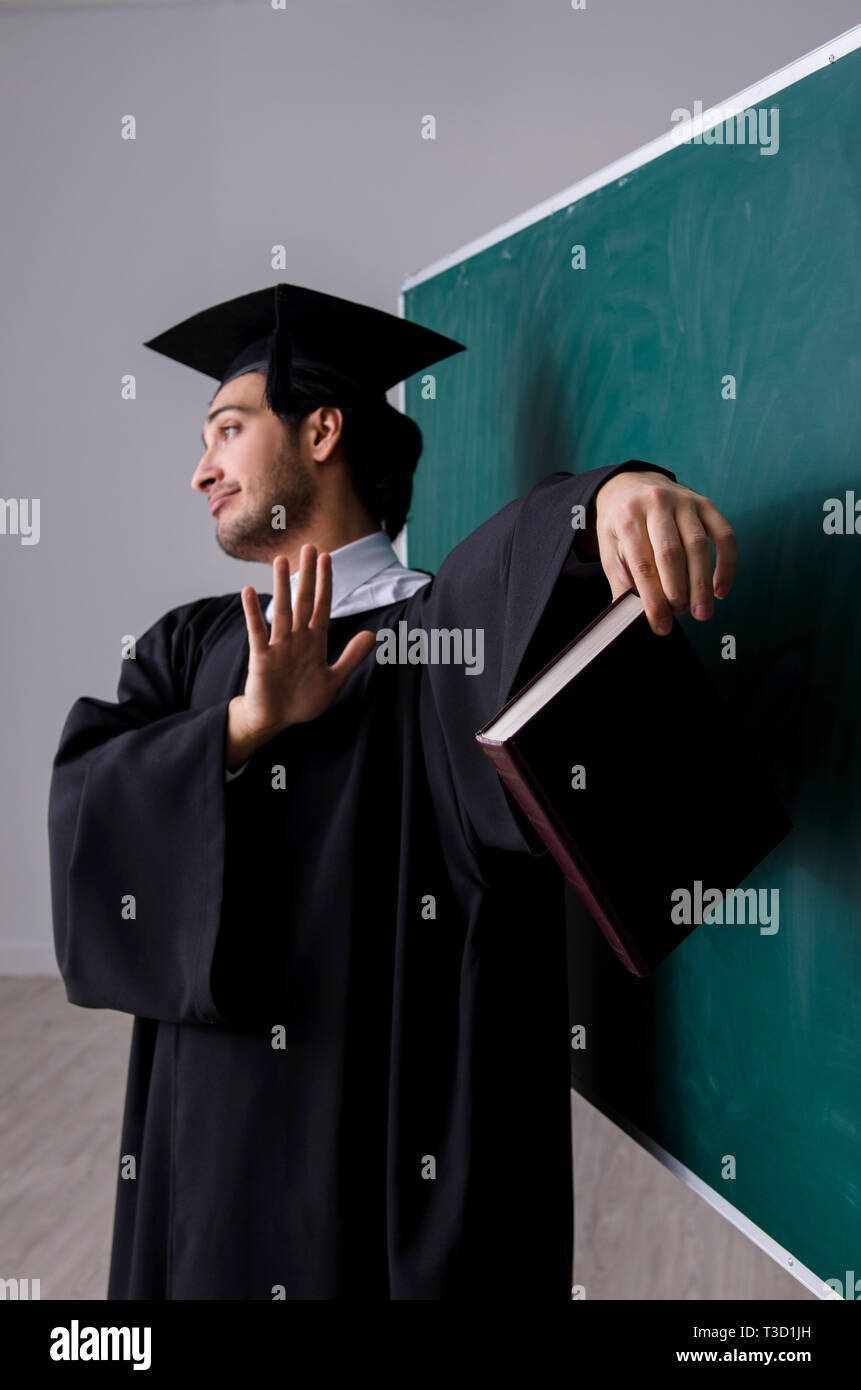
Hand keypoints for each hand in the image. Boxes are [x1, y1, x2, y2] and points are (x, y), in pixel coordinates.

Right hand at [226, 544, 375, 768]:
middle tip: (309, 546)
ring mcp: (278, 646)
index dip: (326, 583)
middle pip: (303, 601)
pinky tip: (249, 592)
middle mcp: (297, 638)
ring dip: (282, 586)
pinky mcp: (262, 658)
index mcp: (314, 642)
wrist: (276, 721)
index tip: (328, 558)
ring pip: (282, 610)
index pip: (322, 606)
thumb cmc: (302, 701)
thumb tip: (373, 635)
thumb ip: (352, 657)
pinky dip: (253, 613)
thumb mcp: (334, 680)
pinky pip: (258, 632)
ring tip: (281, 560)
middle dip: (307, 575)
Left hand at [592, 470, 737, 635]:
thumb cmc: (621, 525)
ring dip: (702, 583)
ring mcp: (684, 501)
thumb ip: (621, 581)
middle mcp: (657, 504)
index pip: (643, 564)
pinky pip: (724, 535)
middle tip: (681, 617)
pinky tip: (720, 589)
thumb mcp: (610, 548)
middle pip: (671, 553)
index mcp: (628, 517)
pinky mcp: (706, 503)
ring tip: (702, 612)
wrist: (632, 485)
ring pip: (698, 545)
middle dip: (678, 591)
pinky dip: (726, 564)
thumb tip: (630, 617)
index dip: (653, 599)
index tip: (660, 625)